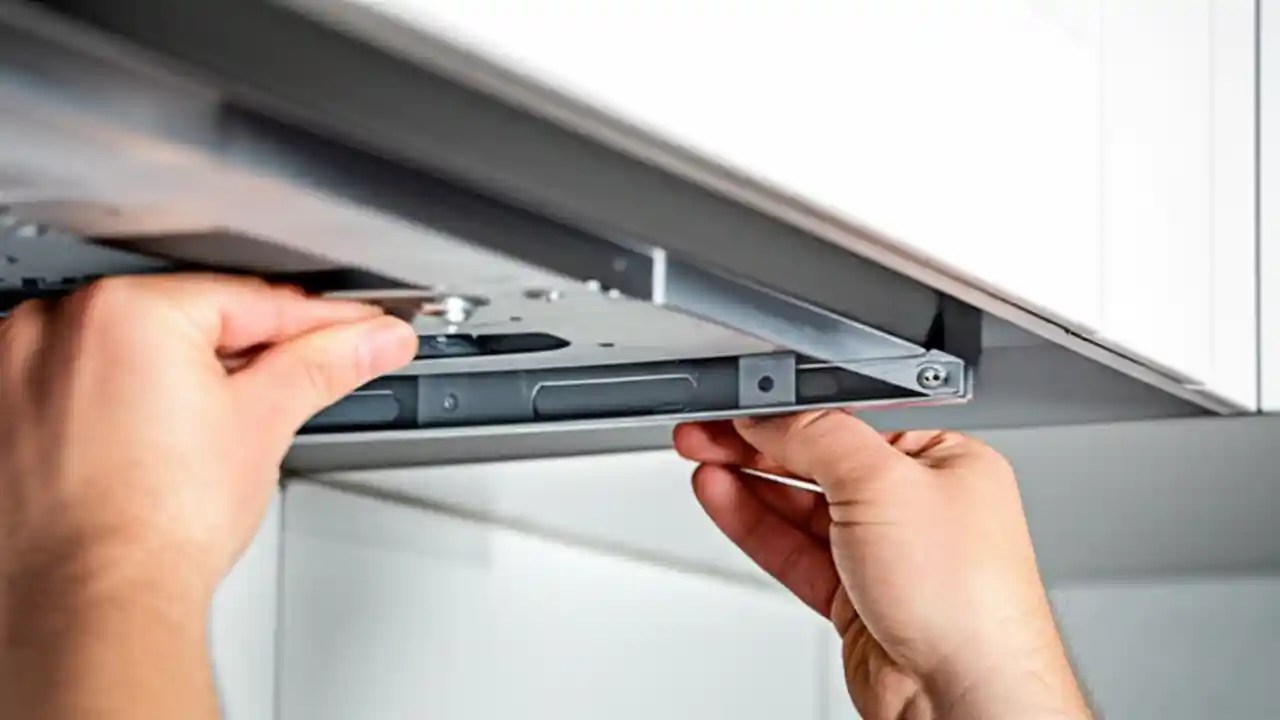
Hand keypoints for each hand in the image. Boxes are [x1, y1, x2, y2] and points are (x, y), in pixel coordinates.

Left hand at [0, 274, 416, 717]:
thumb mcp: (263, 423)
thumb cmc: (155, 527)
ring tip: (225, 424)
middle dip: (249, 347)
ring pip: (130, 350)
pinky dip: (123, 398)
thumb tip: (372, 341)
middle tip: (309, 374)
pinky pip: (81, 383)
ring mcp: (13, 370)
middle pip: (185, 319)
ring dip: (182, 372)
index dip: (318, 323)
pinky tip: (158, 440)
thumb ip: (322, 366)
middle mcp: (54, 326)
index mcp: (125, 311)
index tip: (354, 332)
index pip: (249, 301)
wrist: (93, 608)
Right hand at [675, 413, 1090, 719]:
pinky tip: (726, 499)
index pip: (851, 423)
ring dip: (749, 484)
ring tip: (703, 462)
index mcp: (946, 462)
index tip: (742, 407)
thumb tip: (775, 417)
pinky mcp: (856, 598)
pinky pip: (796, 551)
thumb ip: (821, 438)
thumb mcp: (885, 484)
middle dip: (757, 447)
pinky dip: (757, 526)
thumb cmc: (969, 600)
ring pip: (801, 510)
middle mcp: (919, 506)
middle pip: (820, 464)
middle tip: (706, 433)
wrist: (965, 697)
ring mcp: (885, 556)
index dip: (791, 414)